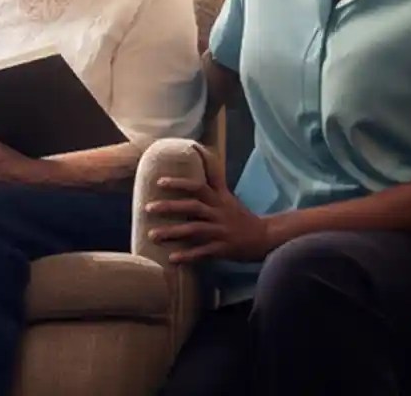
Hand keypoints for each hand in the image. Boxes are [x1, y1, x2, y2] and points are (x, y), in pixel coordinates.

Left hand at [145, 160, 270, 263]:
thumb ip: (213, 178)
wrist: (263, 237)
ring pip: (194, 230)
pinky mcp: (223, 249)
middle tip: (147, 208)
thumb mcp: (227, 195)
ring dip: (173, 233)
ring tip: (152, 235)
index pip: (198, 186)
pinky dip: (187, 256)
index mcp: (218, 199)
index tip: (159, 182)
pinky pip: (203, 252)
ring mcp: (221, 231)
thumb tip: (200, 151)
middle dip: (170, 207)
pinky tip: (171, 258)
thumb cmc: (239, 215)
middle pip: (192, 207)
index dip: (179, 183)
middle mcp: (218, 213)